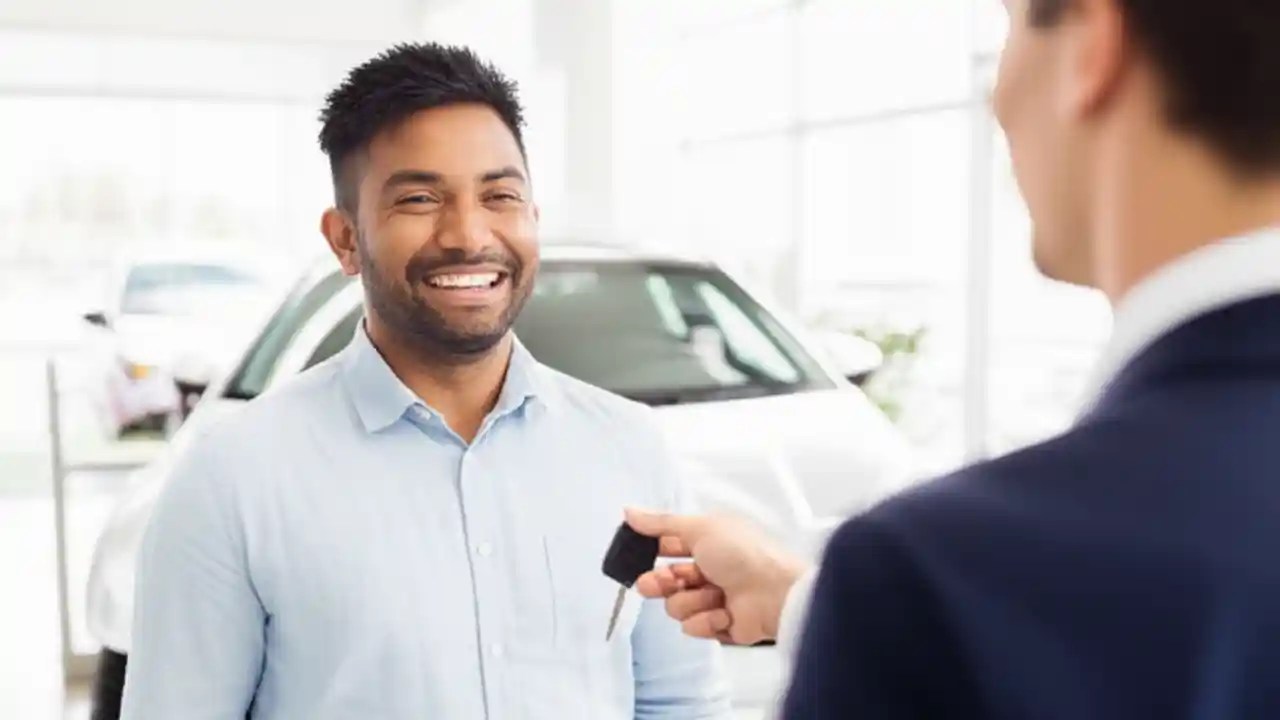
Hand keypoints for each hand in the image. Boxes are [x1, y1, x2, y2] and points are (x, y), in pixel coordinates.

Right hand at [626, 508, 807, 645]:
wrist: (776, 593)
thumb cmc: (744, 554)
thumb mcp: (700, 527)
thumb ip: (661, 522)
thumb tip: (629, 511)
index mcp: (706, 542)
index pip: (666, 547)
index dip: (650, 552)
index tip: (636, 554)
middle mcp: (707, 570)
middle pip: (664, 581)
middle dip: (659, 583)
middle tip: (664, 582)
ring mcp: (713, 599)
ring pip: (676, 606)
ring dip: (692, 601)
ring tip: (714, 595)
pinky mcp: (718, 626)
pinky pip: (692, 627)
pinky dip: (706, 621)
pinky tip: (724, 614)